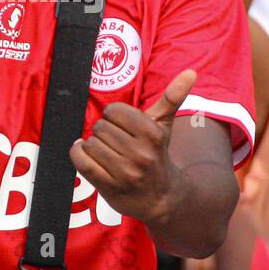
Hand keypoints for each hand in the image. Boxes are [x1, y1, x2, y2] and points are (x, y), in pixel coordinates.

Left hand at [70, 69, 197, 222]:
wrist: (162, 198)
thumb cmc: (157, 154)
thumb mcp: (164, 126)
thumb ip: (173, 97)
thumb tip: (191, 71)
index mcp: (153, 134)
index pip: (114, 110)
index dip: (113, 116)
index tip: (121, 125)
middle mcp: (140, 154)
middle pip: (100, 127)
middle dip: (103, 132)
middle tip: (115, 142)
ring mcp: (124, 173)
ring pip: (90, 143)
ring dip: (92, 145)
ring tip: (106, 152)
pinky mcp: (109, 187)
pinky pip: (81, 161)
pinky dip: (77, 154)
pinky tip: (85, 154)